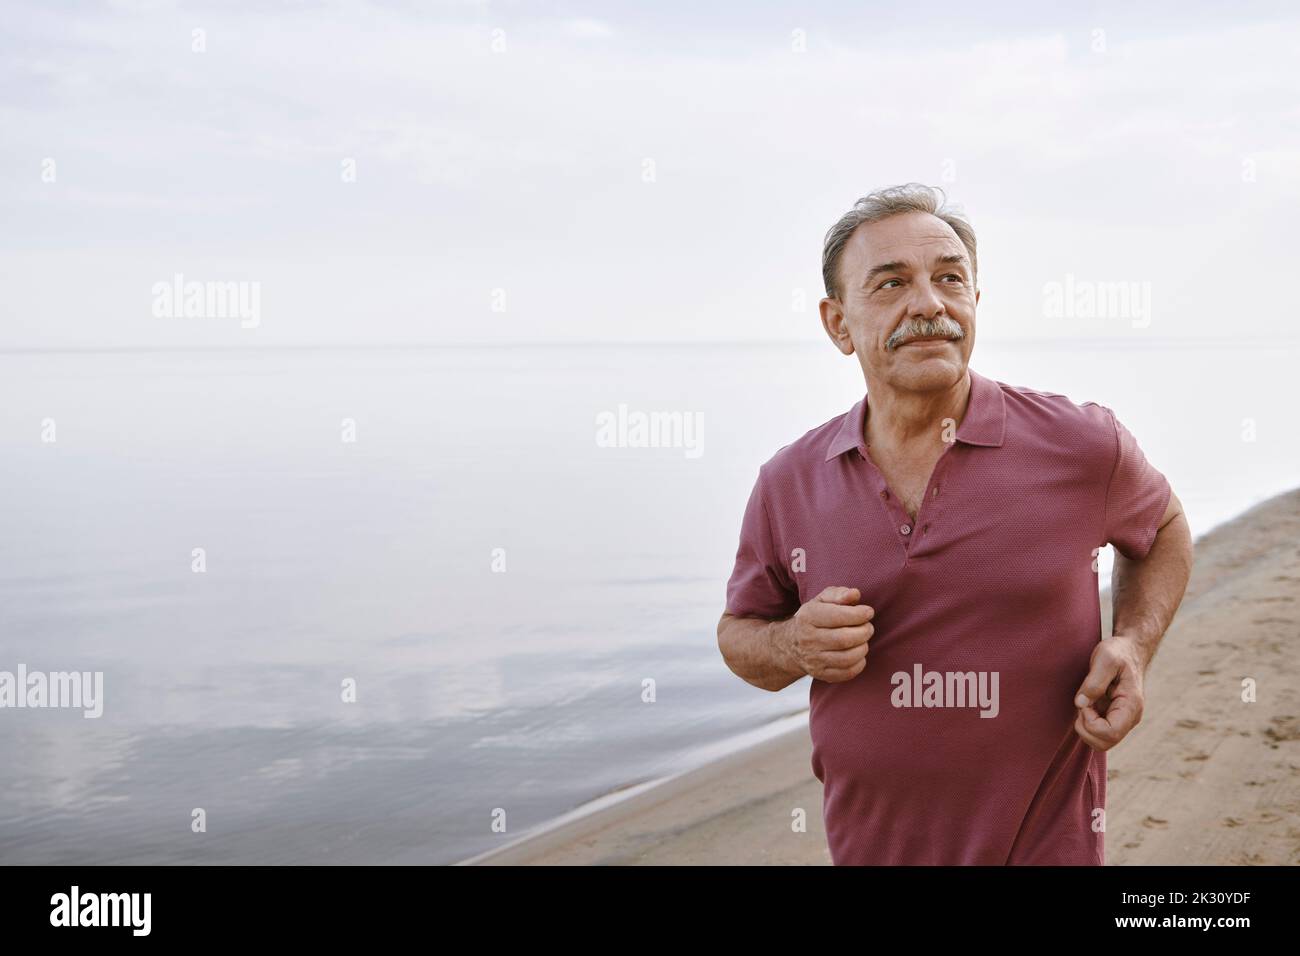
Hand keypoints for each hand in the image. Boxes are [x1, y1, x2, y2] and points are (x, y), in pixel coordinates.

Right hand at [777, 586, 873, 682]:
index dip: (859, 614)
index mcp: (807, 617)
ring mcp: (813, 659)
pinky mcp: (820, 674)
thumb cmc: (815, 618)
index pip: (837, 616)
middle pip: (844, 639)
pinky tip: (858, 654)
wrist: (792, 644)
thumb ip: (839, 594)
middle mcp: (807, 639)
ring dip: (863, 648)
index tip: (868, 612)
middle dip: (864, 632)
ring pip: (847, 658)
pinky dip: (859, 663)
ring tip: (863, 640)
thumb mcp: (822, 600)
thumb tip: (855, 594)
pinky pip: (847, 672)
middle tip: (868, 627)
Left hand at [1073, 634, 1146, 750]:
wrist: (1129, 651)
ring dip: (1085, 726)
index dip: (1091, 723)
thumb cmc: (1118, 653)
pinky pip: (1097, 734)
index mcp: (1131, 706)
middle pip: (1104, 743)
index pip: (1111, 733)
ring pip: (1100, 743)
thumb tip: (1081, 704)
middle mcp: (1129, 718)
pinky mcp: (1114, 719)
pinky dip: (1086, 724)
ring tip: (1085, 703)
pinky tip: (1087, 705)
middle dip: (1085, 727)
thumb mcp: (1106, 658)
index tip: (1085, 703)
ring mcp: (1122, 721)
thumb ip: (1094, 681)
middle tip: (1082, 704)